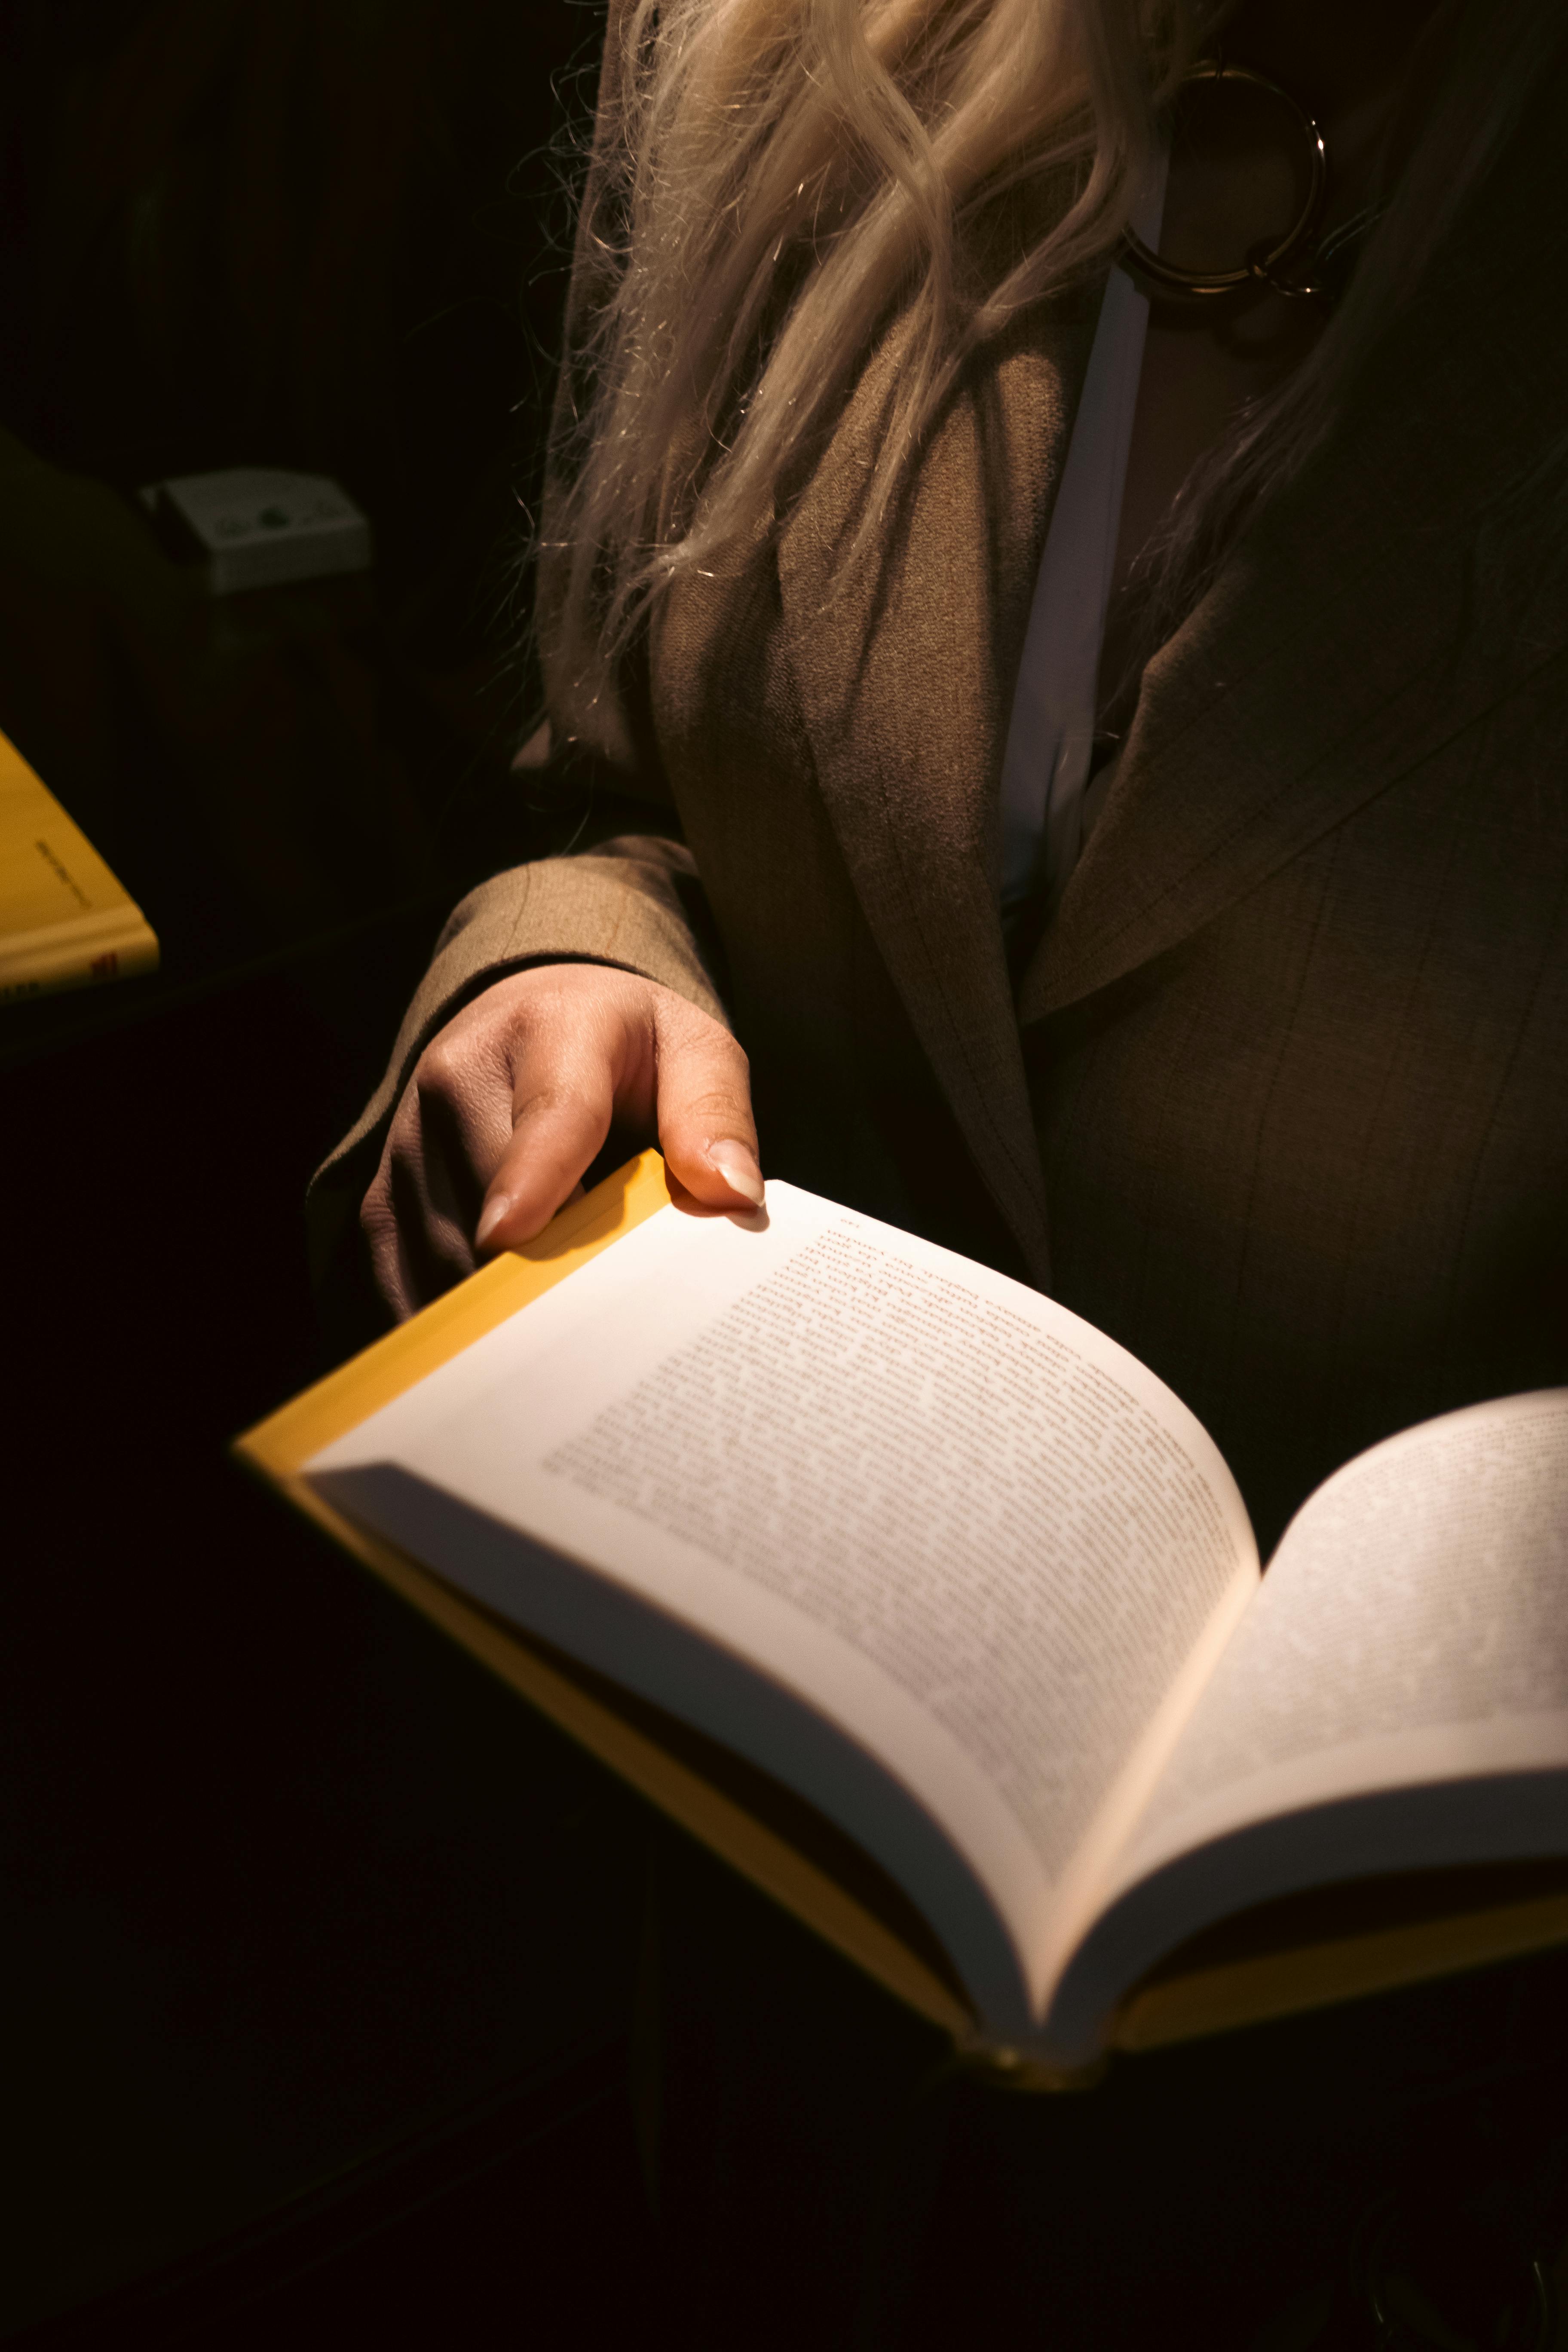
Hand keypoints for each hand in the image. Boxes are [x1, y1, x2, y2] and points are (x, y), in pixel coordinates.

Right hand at [361, 963, 762, 1317]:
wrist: (534, 1014)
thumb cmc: (626, 1046)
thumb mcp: (693, 1051)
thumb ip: (714, 1115)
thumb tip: (733, 1193)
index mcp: (552, 1032)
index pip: (548, 1115)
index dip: (531, 1179)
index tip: (512, 1236)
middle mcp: (458, 1078)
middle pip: (490, 1203)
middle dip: (545, 1272)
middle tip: (606, 1329)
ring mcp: (409, 1139)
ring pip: (444, 1253)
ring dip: (500, 1302)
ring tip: (564, 1329)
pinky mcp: (383, 1191)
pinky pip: (401, 1275)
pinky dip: (448, 1319)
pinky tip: (500, 1340)